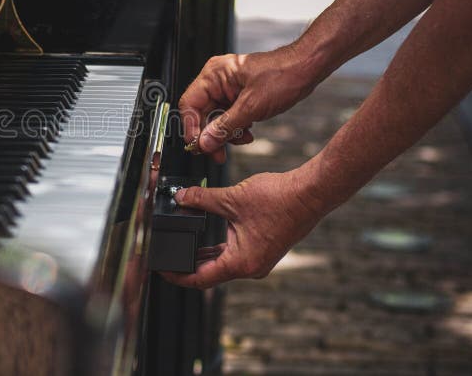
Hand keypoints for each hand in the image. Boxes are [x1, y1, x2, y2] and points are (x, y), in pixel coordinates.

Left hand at [161, 169, 329, 288]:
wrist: (310, 193)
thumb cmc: (278, 200)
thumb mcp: (231, 198)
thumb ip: (201, 200)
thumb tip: (180, 198)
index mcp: (242, 263)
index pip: (201, 278)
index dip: (177, 275)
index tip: (161, 270)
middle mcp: (250, 267)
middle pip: (210, 273)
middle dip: (187, 264)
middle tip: (165, 257)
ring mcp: (258, 259)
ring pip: (222, 262)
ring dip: (203, 254)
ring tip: (180, 246)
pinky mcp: (263, 249)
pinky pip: (234, 253)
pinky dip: (218, 247)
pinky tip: (204, 237)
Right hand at [179, 46, 316, 162]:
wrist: (306, 69)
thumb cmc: (282, 76)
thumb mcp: (251, 107)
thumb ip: (224, 127)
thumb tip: (204, 142)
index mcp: (214, 75)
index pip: (189, 104)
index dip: (192, 128)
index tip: (199, 146)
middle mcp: (217, 80)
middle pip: (202, 113)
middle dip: (212, 135)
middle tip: (218, 153)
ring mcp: (228, 87)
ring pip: (216, 118)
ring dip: (226, 133)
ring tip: (242, 140)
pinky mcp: (238, 95)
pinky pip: (228, 116)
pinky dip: (236, 128)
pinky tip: (248, 133)